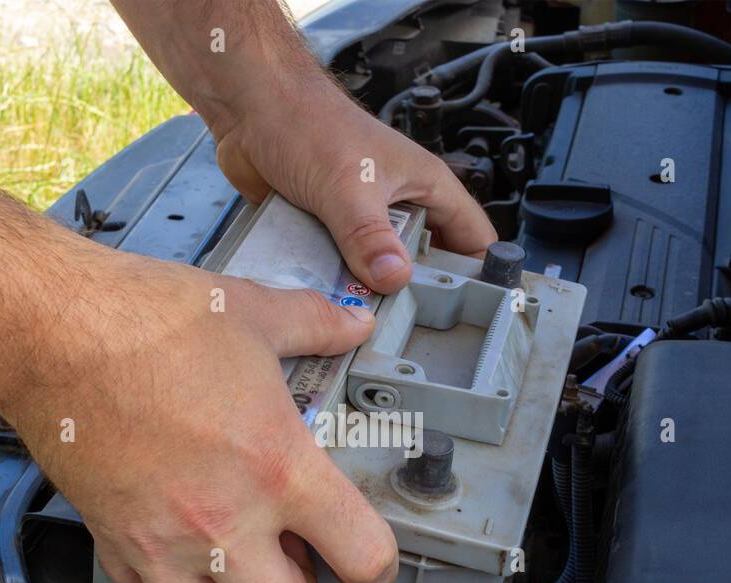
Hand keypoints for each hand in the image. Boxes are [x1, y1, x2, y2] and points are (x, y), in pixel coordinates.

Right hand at [3, 251, 398, 582]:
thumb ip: (315, 323)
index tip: (365, 561)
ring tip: (229, 565)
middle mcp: (226, 520)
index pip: (361, 556)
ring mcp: (162, 540)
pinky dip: (157, 579)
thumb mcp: (252, 310)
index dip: (375, 568)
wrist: (52, 330)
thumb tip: (353, 320)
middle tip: (290, 559)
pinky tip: (168, 536)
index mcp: (279, 469)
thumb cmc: (146, 319)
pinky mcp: (110, 539)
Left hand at [213, 78, 497, 293]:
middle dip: (417, 294)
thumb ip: (369, 236)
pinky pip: (341, 268)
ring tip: (365, 321)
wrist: (249, 108)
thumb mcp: (346, 186)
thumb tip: (394, 277)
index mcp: (424, 186)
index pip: (474, 238)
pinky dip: (335, 284)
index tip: (471, 315)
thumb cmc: (307, 121)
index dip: (480, 275)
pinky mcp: (329, 231)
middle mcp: (399, 205)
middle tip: (407, 326)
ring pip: (379, 270)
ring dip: (370, 293)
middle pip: (425, 264)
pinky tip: (327, 305)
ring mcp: (363, 220)